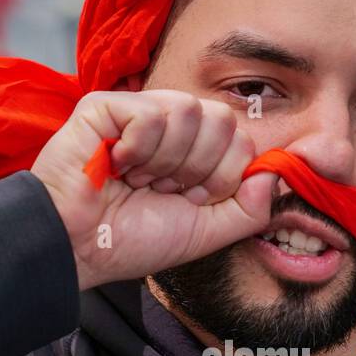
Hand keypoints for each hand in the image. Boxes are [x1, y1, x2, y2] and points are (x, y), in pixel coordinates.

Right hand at [31, 90, 277, 289]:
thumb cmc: (133, 240)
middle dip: (198, 168)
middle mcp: (171, 127)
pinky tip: (117, 165)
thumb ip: (250, 208)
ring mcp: (139, 112)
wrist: (79, 248)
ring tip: (137, 179)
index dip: (222, 178)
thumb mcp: (206, 232)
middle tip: (162, 188)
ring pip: (190, 111)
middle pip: (223, 120)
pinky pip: (153, 113)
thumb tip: (275, 172)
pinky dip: (139, 150)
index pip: (241, 142)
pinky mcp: (107, 106)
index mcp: (195, 152)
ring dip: (167, 161)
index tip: (188, 199)